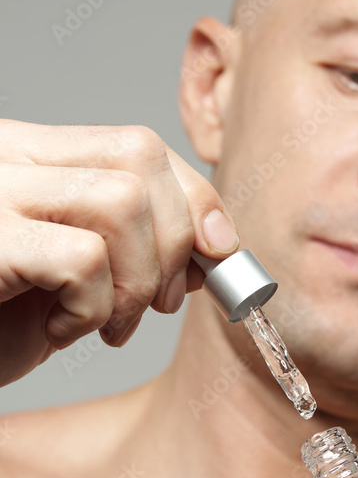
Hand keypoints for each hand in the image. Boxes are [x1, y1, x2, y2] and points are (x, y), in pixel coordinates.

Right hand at [0, 119, 237, 386]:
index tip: (217, 253)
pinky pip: (82, 259)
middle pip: (140, 157)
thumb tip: (216, 246)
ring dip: (136, 282)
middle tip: (158, 304)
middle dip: (176, 240)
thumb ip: (131, 249)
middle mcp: (7, 157)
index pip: (139, 144)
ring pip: (121, 202)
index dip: (195, 198)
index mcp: (31, 157)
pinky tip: (59, 332)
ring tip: (107, 325)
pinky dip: (92, 308)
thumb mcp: (73, 278)